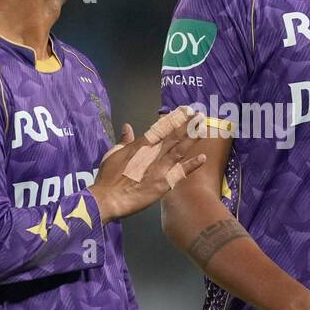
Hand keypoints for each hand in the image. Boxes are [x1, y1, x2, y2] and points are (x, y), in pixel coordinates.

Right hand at [89, 106, 205, 221]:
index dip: (173, 119)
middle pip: (172, 135)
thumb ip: (124, 140)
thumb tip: (127, 127)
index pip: (160, 128)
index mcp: (140, 145)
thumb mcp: (112, 154)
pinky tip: (203, 157)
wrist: (107, 198)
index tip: (184, 111)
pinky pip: (180, 172)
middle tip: (198, 114)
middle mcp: (152, 153)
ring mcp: (159, 167)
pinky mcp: (164, 182)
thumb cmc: (107, 178)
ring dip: (191, 137)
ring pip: (179, 149)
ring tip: (202, 127)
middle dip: (186, 124)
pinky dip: (192, 164)